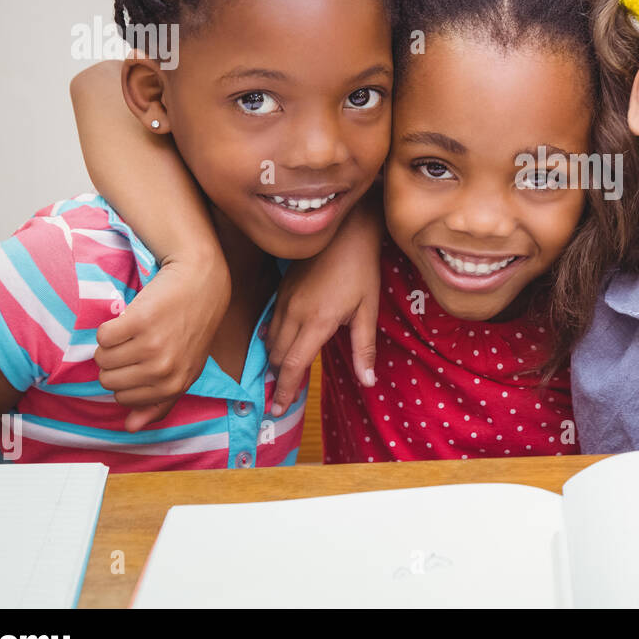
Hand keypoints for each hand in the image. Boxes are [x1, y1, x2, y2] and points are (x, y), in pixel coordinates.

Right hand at [94, 255, 230, 431]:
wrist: (201, 283)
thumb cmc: (191, 328)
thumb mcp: (185, 369)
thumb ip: (160, 402)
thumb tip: (130, 428)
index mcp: (175, 385)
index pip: (123, 399)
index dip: (125, 379)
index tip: (140, 361)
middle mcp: (164, 369)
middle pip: (108, 380)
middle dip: (116, 362)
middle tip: (137, 343)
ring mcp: (152, 345)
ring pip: (102, 358)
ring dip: (111, 344)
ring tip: (135, 331)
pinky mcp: (140, 321)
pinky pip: (102, 336)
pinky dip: (110, 327)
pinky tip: (131, 319)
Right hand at [265, 252, 378, 416]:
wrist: (346, 230)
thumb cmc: (361, 268)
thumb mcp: (369, 309)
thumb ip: (364, 347)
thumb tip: (367, 381)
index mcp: (317, 321)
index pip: (294, 365)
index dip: (286, 389)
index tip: (279, 408)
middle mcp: (295, 313)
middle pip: (278, 356)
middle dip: (277, 380)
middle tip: (278, 401)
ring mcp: (285, 300)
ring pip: (270, 340)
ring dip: (274, 361)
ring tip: (278, 379)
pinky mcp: (282, 290)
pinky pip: (270, 322)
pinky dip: (270, 340)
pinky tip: (273, 347)